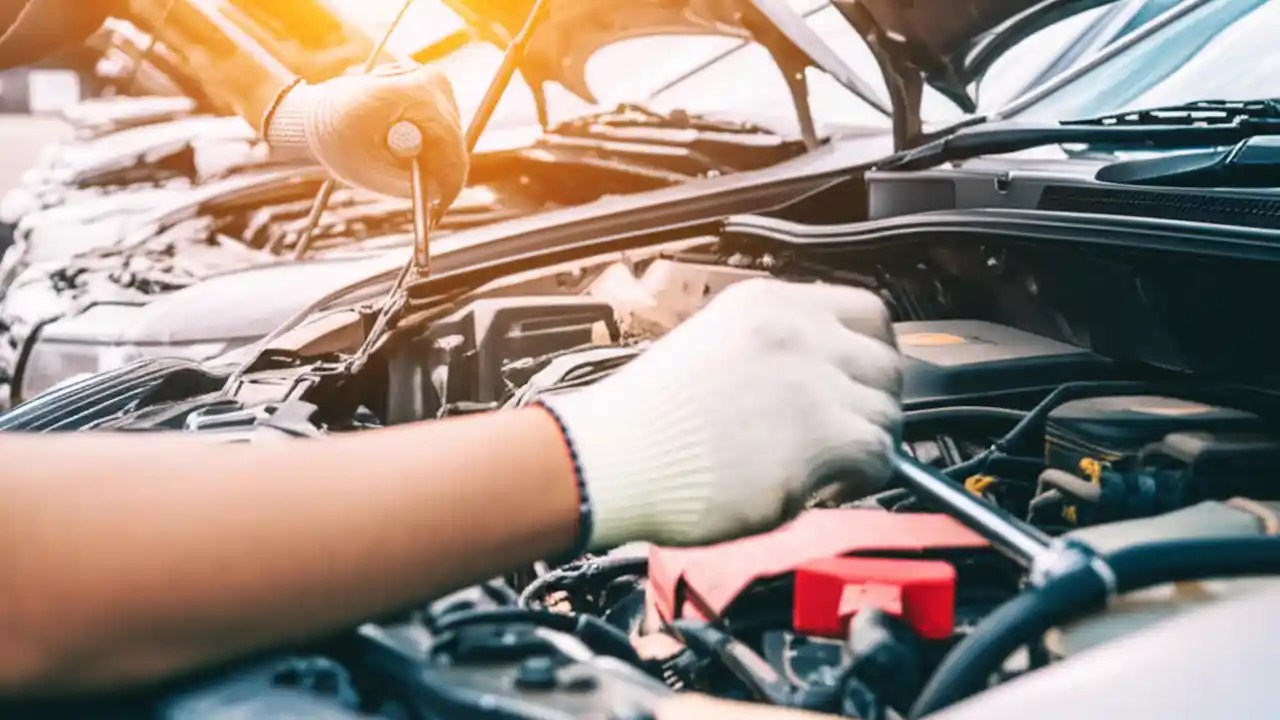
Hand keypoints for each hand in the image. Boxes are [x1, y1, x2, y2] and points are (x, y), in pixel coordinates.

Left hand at [265, 64, 467, 205]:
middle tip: (405, 181)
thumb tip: (439, 192)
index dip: (449, 182)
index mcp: (415, 94)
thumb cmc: (336, 138)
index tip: (439, 208)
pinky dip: (426, 147)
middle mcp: (432, 82)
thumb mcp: (365, 169)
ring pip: (450, 140)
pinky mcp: (436, 91)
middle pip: (453, 143)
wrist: (323, 113)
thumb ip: (403, 183)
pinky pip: (444, 133)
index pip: (450, 145)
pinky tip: (398, 143)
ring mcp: (436, 84)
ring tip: (392, 154)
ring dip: (429, 157)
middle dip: (434, 169)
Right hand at [542, 279, 902, 548]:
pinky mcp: (822, 436)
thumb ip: (773, 350)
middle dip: (871, 402)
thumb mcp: (711, 346)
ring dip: (864, 443)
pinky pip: (880, 455)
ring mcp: (815, 381)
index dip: (870, 353)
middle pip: (887, 363)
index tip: (860, 382)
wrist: (608, 459)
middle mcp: (800, 332)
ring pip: (887, 413)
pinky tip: (818, 485)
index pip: (868, 312)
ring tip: (823, 466)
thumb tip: (821, 380)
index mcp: (769, 303)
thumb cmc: (644, 423)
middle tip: (844, 433)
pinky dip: (859, 478)